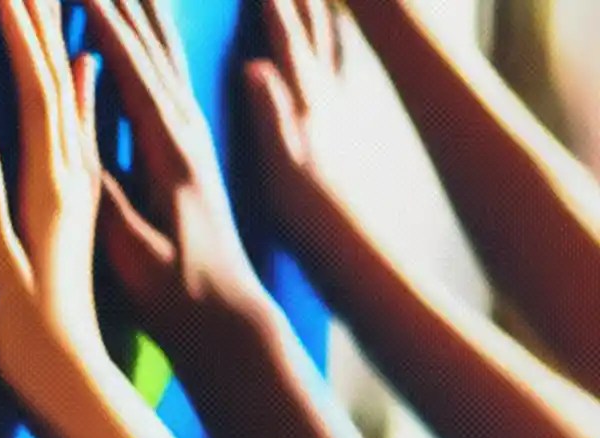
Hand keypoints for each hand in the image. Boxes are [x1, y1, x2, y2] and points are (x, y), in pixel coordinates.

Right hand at [0, 0, 105, 398]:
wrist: (74, 377)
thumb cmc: (28, 336)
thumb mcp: (1, 271)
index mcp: (55, 187)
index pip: (40, 92)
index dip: (22, 36)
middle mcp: (76, 176)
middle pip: (61, 77)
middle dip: (42, 18)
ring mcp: (81, 185)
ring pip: (76, 91)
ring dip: (63, 37)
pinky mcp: (81, 200)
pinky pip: (86, 125)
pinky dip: (85, 86)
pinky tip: (88, 62)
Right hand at [83, 0, 266, 348]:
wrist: (226, 318)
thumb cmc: (174, 294)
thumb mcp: (135, 255)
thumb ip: (110, 199)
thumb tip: (74, 144)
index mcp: (170, 153)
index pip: (131, 69)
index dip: (102, 21)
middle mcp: (187, 132)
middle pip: (151, 43)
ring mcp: (193, 136)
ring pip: (164, 51)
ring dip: (138, 6)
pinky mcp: (192, 146)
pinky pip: (169, 73)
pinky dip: (151, 38)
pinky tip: (142, 26)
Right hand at [243, 0, 438, 253]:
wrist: (349, 244)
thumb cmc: (304, 213)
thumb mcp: (277, 165)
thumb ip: (268, 112)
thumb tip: (255, 66)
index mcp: (302, 105)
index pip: (284, 43)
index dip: (271, 10)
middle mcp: (325, 98)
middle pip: (313, 34)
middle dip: (301, 1)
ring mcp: (339, 110)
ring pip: (332, 47)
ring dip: (323, 16)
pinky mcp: (348, 128)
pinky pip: (344, 72)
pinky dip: (340, 48)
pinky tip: (340, 45)